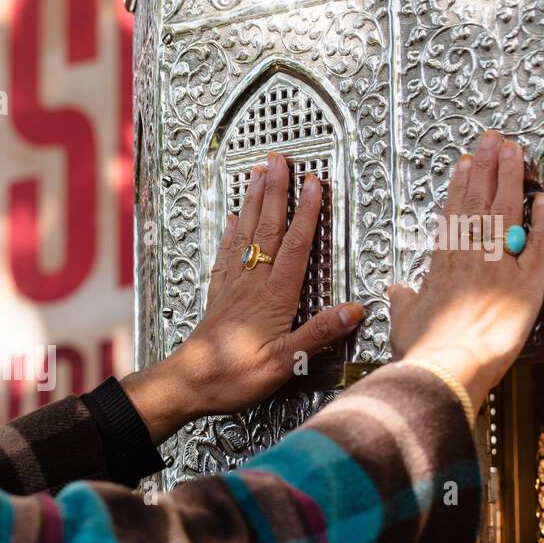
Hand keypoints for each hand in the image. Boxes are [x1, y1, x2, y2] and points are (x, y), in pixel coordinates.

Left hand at [123, 151, 364, 442]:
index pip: (297, 246)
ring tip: (257, 174)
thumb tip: (354, 310)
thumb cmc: (233, 377)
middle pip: (268, 229)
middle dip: (276, 191)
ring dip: (254, 202)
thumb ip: (318, 333)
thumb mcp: (285, 363)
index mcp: (274, 298)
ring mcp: (233, 288)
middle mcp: (252, 285)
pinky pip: (227, 256)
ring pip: (247, 235)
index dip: (308, 213)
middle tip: (279, 158)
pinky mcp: (219, 298)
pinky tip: (233, 220)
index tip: (315, 183)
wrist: (189, 384)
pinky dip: (232, 234)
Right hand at [390, 130, 543, 409]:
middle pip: (479, 204)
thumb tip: (396, 290)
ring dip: (511, 181)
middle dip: (487, 168)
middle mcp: (470, 260)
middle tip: (492, 140)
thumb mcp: (403, 322)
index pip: (452, 215)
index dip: (461, 186)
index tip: (466, 164)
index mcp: (442, 266)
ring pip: (505, 215)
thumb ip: (403, 301)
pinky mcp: (525, 286)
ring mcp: (498, 269)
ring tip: (514, 153)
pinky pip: (538, 247)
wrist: (446, 369)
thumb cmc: (423, 351)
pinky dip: (543, 223)